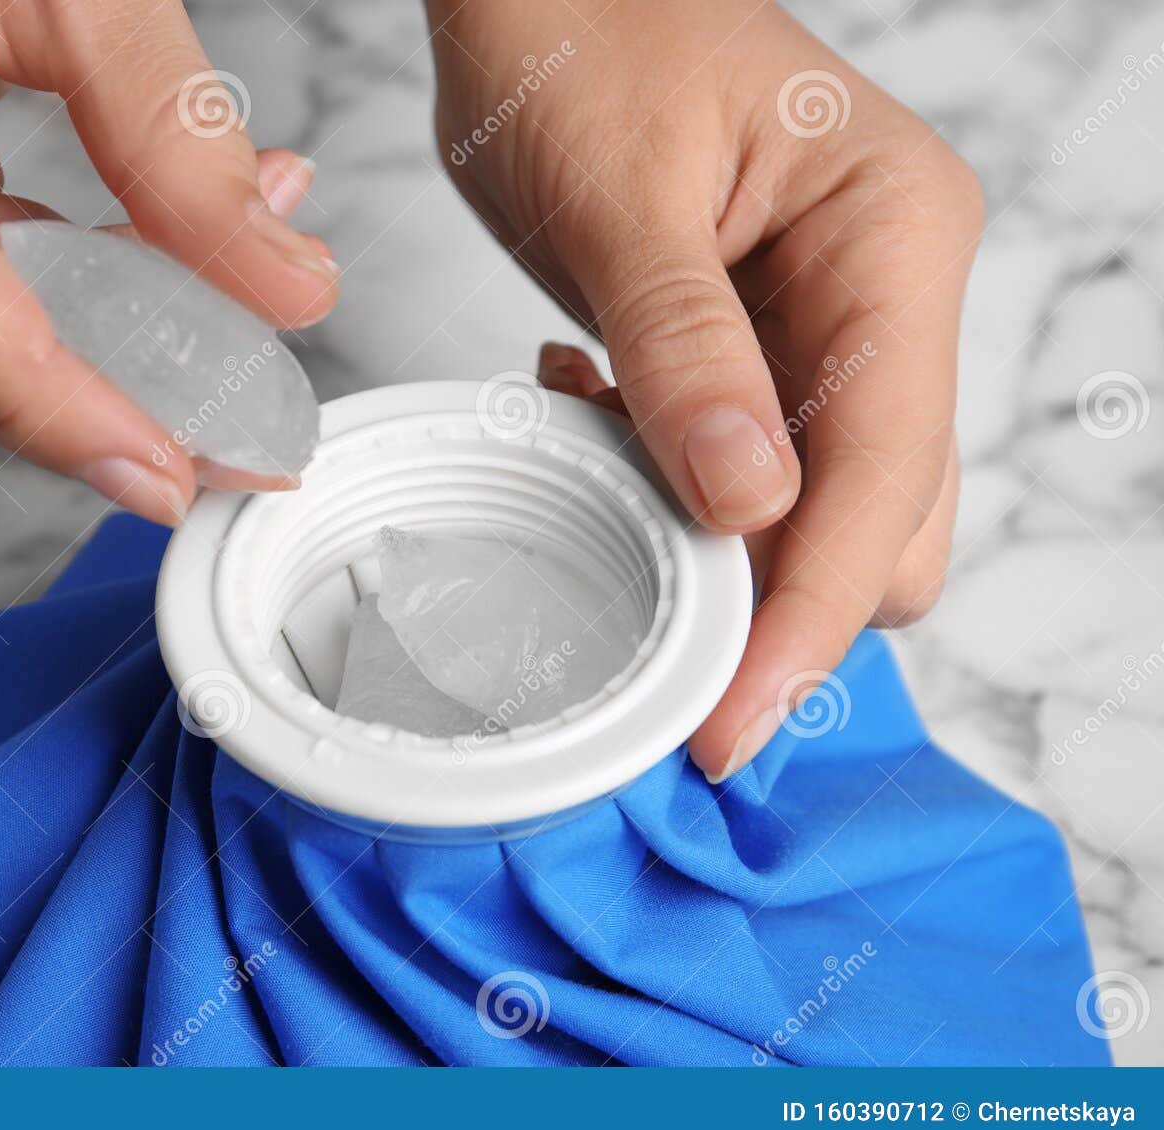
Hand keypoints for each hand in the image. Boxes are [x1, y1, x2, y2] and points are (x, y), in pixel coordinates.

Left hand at [427, 0, 978, 779]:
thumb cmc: (580, 34)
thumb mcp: (619, 197)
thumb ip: (685, 354)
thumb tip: (747, 510)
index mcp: (890, 239)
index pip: (883, 473)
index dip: (809, 614)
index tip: (727, 721)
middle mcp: (885, 292)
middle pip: (883, 518)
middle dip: (777, 603)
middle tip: (647, 644)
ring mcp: (831, 323)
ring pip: (819, 507)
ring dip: (718, 546)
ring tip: (600, 478)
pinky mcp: (762, 344)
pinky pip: (749, 465)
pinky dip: (677, 487)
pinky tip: (595, 415)